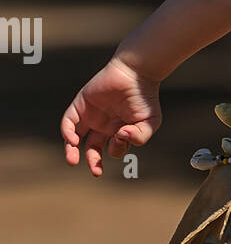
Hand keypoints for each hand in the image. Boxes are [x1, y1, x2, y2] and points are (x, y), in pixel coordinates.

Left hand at [61, 55, 162, 175]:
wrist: (135, 72)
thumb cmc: (145, 97)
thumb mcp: (150, 122)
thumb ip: (141, 136)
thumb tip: (121, 138)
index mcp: (119, 131)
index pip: (114, 149)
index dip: (117, 150)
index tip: (122, 138)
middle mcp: (103, 125)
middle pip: (93, 149)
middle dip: (93, 161)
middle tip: (96, 172)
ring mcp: (91, 115)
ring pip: (75, 137)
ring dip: (72, 151)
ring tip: (73, 161)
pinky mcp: (80, 104)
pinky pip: (69, 121)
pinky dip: (68, 132)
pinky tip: (73, 140)